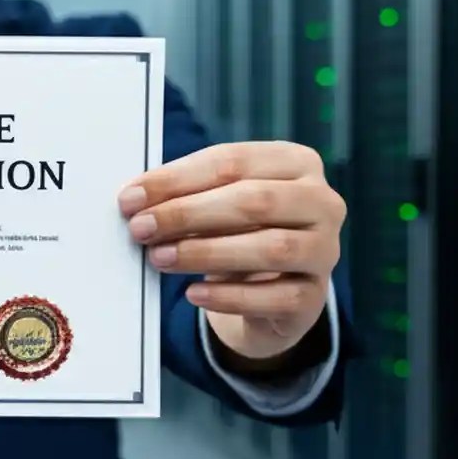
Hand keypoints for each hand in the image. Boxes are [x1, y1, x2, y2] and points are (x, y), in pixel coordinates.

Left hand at [118, 142, 344, 361]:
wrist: (273, 292)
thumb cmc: (240, 232)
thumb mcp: (217, 205)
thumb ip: (185, 195)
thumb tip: (135, 200)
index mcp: (295, 163)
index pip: (232, 162)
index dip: (178, 179)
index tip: (132, 197)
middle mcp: (321, 202)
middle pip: (254, 201)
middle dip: (189, 214)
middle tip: (142, 228)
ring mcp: (325, 250)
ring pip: (270, 248)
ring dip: (207, 253)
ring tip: (160, 259)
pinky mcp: (315, 296)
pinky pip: (274, 296)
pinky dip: (230, 296)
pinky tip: (194, 294)